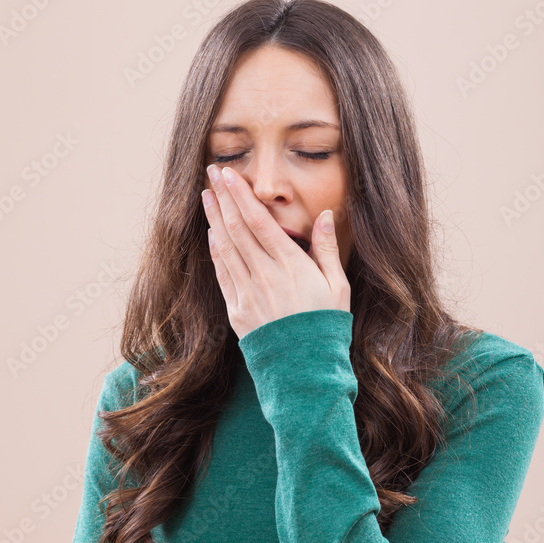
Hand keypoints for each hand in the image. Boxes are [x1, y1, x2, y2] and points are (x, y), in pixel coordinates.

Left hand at [201, 164, 350, 340]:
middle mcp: (266, 276)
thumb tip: (326, 215)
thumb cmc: (326, 326)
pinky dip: (216, 252)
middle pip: (238, 229)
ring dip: (214, 219)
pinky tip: (212, 234)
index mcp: (292, 266)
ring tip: (206, 196)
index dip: (242, 196)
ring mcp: (249, 294)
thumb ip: (327, 249)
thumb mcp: (337, 286)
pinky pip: (223, 275)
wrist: (306, 370)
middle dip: (224, 198)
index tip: (230, 175)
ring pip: (226, 248)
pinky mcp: (238, 312)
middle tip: (212, 172)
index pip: (260, 222)